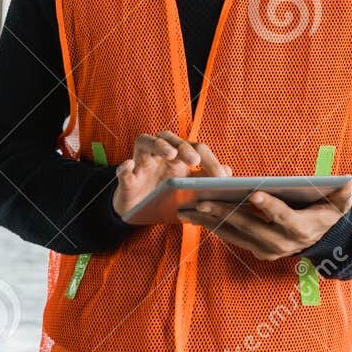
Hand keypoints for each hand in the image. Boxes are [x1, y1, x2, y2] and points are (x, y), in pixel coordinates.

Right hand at [111, 130, 230, 223]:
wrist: (137, 212)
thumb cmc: (166, 197)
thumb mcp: (188, 190)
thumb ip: (206, 180)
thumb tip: (228, 171)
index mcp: (179, 156)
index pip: (196, 149)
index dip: (210, 160)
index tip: (221, 177)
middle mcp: (160, 154)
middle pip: (172, 139)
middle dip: (185, 148)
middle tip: (195, 161)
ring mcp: (142, 162)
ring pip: (147, 142)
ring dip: (160, 146)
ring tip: (170, 154)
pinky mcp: (126, 177)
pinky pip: (123, 169)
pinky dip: (125, 167)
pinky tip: (129, 167)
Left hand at [178, 181, 351, 260]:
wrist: (321, 237)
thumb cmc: (327, 211)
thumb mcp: (339, 202)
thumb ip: (342, 194)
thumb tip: (348, 182)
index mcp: (302, 229)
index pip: (284, 218)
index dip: (270, 206)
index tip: (255, 193)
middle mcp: (283, 244)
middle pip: (251, 228)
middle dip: (226, 214)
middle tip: (203, 201)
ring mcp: (268, 250)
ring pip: (236, 235)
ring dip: (212, 222)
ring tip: (189, 209)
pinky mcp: (257, 250)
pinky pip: (233, 238)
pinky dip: (215, 227)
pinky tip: (198, 217)